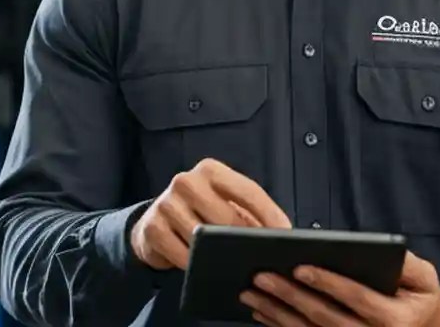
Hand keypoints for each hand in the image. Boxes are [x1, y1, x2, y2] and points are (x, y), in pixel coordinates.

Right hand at [130, 157, 290, 270]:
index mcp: (210, 170)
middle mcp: (187, 181)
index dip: (269, 213)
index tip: (286, 233)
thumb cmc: (199, 213)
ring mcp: (167, 204)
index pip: (247, 191)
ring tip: (235, 267)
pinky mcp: (153, 228)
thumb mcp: (223, 204)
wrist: (154, 223)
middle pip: (226, 217)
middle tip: (262, 258)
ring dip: (220, 255)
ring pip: (203, 237)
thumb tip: (279, 234)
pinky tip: (205, 269)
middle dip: (246, 240)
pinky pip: (182, 254)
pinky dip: (197, 264)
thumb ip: (248, 213)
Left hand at [240, 250, 439, 326]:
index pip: (356, 299)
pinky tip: (262, 312)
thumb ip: (406, 264)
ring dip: (277, 313)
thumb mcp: (425, 278)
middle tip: (262, 276)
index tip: (300, 267)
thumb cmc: (420, 299)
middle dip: (290, 296)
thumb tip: (379, 248)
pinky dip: (280, 326)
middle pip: (325, 317)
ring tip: (252, 293)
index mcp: (394, 319)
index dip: (328, 283)